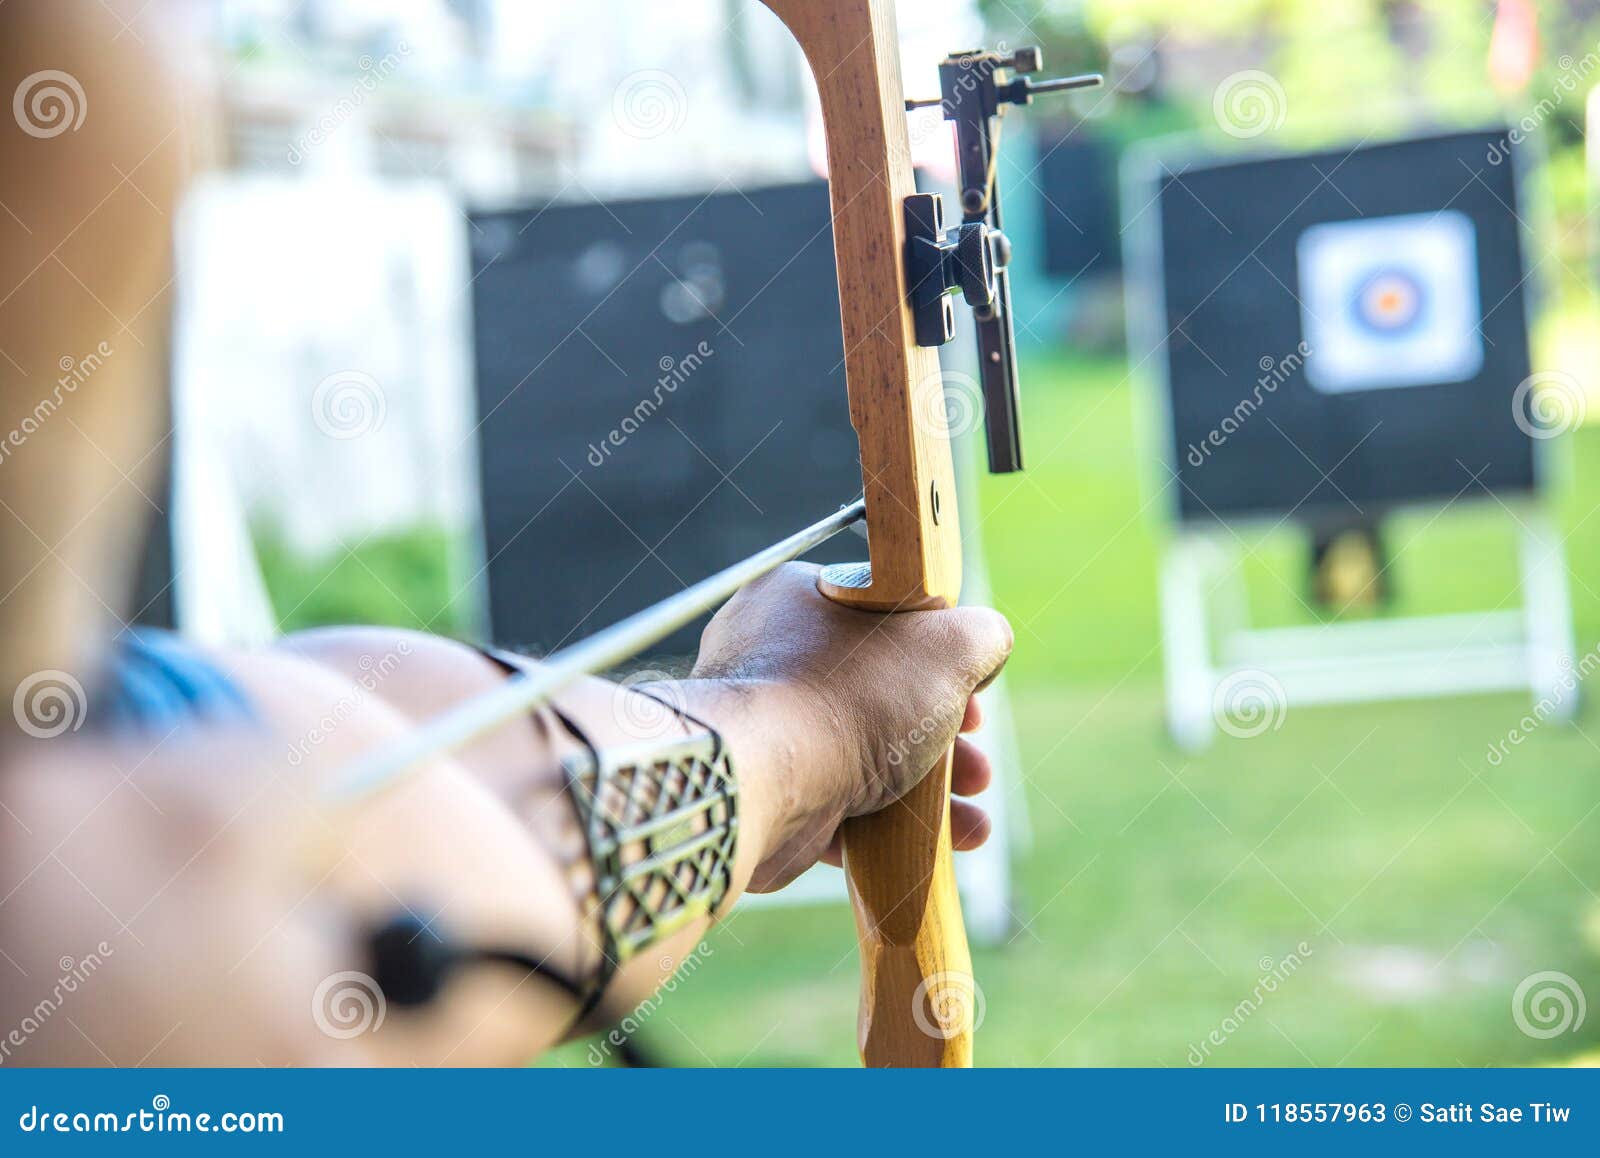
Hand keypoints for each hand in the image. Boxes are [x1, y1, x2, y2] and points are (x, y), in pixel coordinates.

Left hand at [690, 563, 1011, 889]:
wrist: (764, 783)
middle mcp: (769, 656)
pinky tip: (945, 843)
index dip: (939, 657)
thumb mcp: (944, 647)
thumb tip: (987, 644)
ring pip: (863, 755)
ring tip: (973, 821)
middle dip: (945, 740)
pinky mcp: (764, 787)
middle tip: (977, 769)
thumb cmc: (848, 698)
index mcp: (799, 599)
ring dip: (929, 790)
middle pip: (879, 693)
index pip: (882, 618)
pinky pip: (837, 802)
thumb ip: (979, 636)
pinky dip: (890, 824)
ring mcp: (764, 726)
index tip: (973, 695)